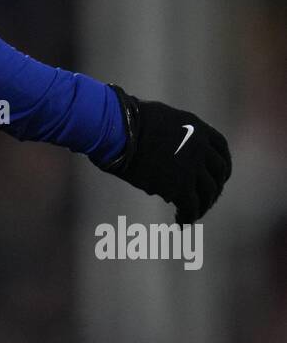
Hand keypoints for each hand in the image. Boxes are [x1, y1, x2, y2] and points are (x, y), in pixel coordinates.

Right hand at [92, 83, 231, 224]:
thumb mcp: (162, 119)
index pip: (221, 149)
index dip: (223, 165)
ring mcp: (192, 167)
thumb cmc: (129, 122)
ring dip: (202, 206)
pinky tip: (180, 223)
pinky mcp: (180, 186)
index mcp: (197, 128)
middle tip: (206, 200)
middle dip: (214, 189)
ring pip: (208, 193)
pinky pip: (191, 207)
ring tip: (191, 215)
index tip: (220, 177)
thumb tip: (171, 156)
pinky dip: (188, 217)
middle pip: (218, 173)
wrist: (119, 132)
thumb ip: (175, 136)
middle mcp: (200, 147)